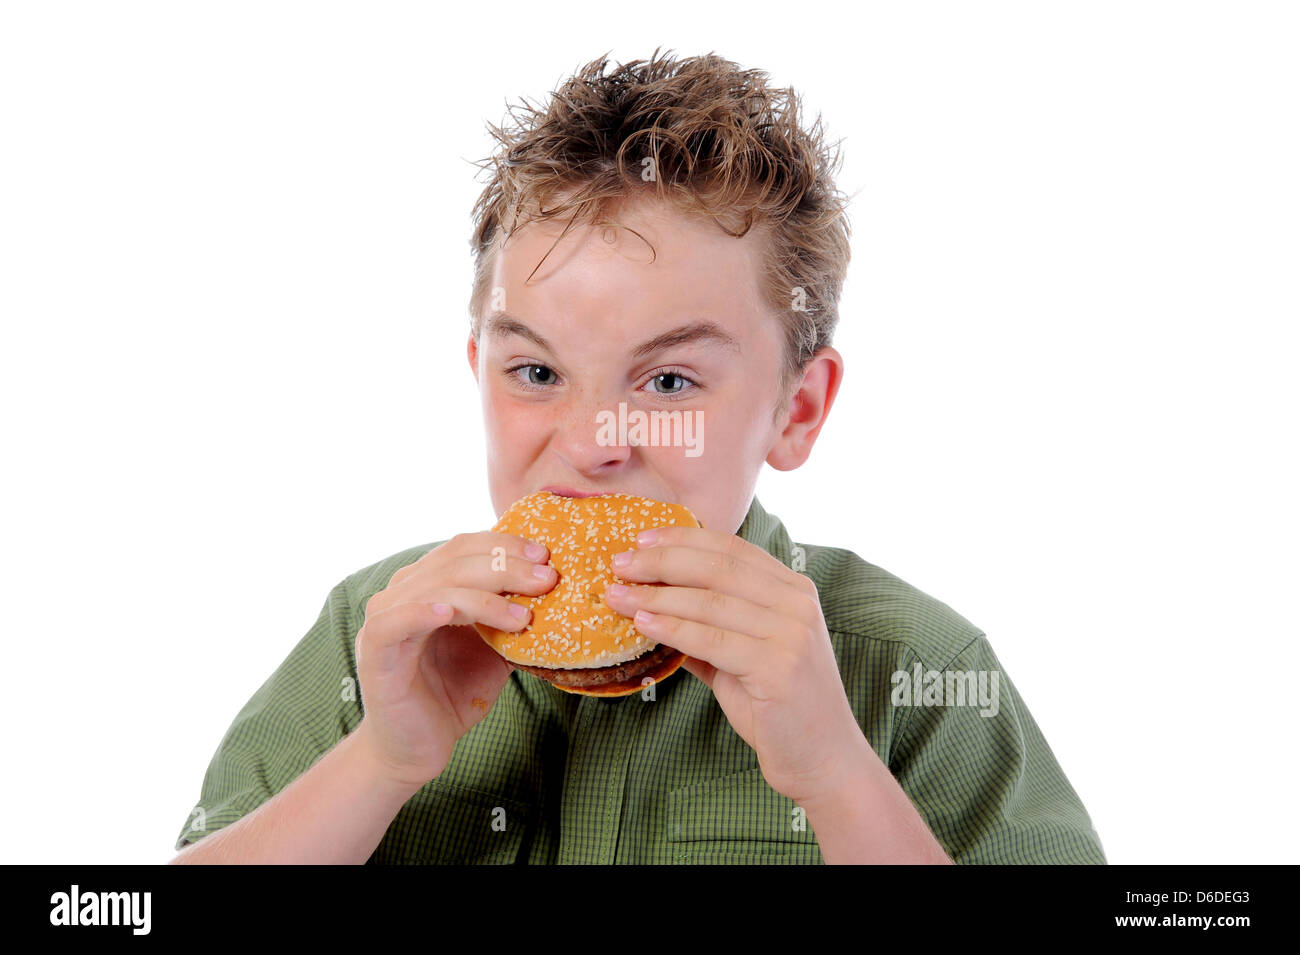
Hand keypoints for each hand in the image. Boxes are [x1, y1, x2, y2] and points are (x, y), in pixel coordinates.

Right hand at [353, 531, 556, 790]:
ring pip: (436, 589)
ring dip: (484, 597)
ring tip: (524, 615)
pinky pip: (397, 622)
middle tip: (547, 579)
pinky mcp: (374, 651)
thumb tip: (557, 593)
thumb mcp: (494, 649)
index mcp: (428, 583)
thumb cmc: (452, 693)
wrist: (416, 748)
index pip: (464, 547)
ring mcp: (385, 618)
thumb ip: (513, 618)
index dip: (505, 545)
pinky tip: (450, 614)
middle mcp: (403, 592)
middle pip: (455, 562)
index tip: (545, 556)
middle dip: (506, 568)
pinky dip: (422, 612)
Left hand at [602, 525, 865, 805]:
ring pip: (710, 602)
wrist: (824, 760)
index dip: (683, 539)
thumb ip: (707, 629)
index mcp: (793, 590)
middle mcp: (797, 602)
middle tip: (620, 563)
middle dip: (662, 561)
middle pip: (718, 567)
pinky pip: (712, 640)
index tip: (641, 538)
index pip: (731, 549)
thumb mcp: (743, 656)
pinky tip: (643, 624)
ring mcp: (792, 633)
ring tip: (618, 596)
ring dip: (656, 596)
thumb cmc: (779, 708)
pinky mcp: (780, 667)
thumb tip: (651, 608)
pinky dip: (672, 629)